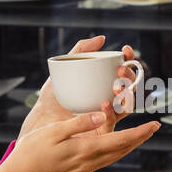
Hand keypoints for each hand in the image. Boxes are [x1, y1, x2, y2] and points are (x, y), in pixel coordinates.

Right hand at [3, 109, 158, 171]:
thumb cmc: (32, 152)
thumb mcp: (54, 131)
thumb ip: (80, 123)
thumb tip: (101, 114)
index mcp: (86, 150)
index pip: (121, 141)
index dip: (140, 132)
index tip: (155, 124)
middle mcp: (90, 162)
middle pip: (123, 150)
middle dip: (140, 138)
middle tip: (153, 127)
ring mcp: (85, 168)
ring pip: (115, 156)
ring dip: (129, 145)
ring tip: (139, 134)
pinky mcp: (80, 170)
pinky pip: (105, 159)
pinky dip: (116, 149)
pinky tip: (115, 144)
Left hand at [18, 35, 139, 139]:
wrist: (40, 122)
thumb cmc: (52, 98)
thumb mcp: (63, 69)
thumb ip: (80, 51)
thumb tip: (102, 39)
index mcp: (105, 86)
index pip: (124, 71)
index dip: (129, 59)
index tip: (126, 50)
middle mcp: (110, 101)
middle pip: (131, 87)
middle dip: (130, 76)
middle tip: (119, 71)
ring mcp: (107, 117)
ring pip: (127, 105)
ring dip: (128, 94)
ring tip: (117, 87)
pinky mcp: (101, 133)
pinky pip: (113, 123)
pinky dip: (111, 112)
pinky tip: (104, 103)